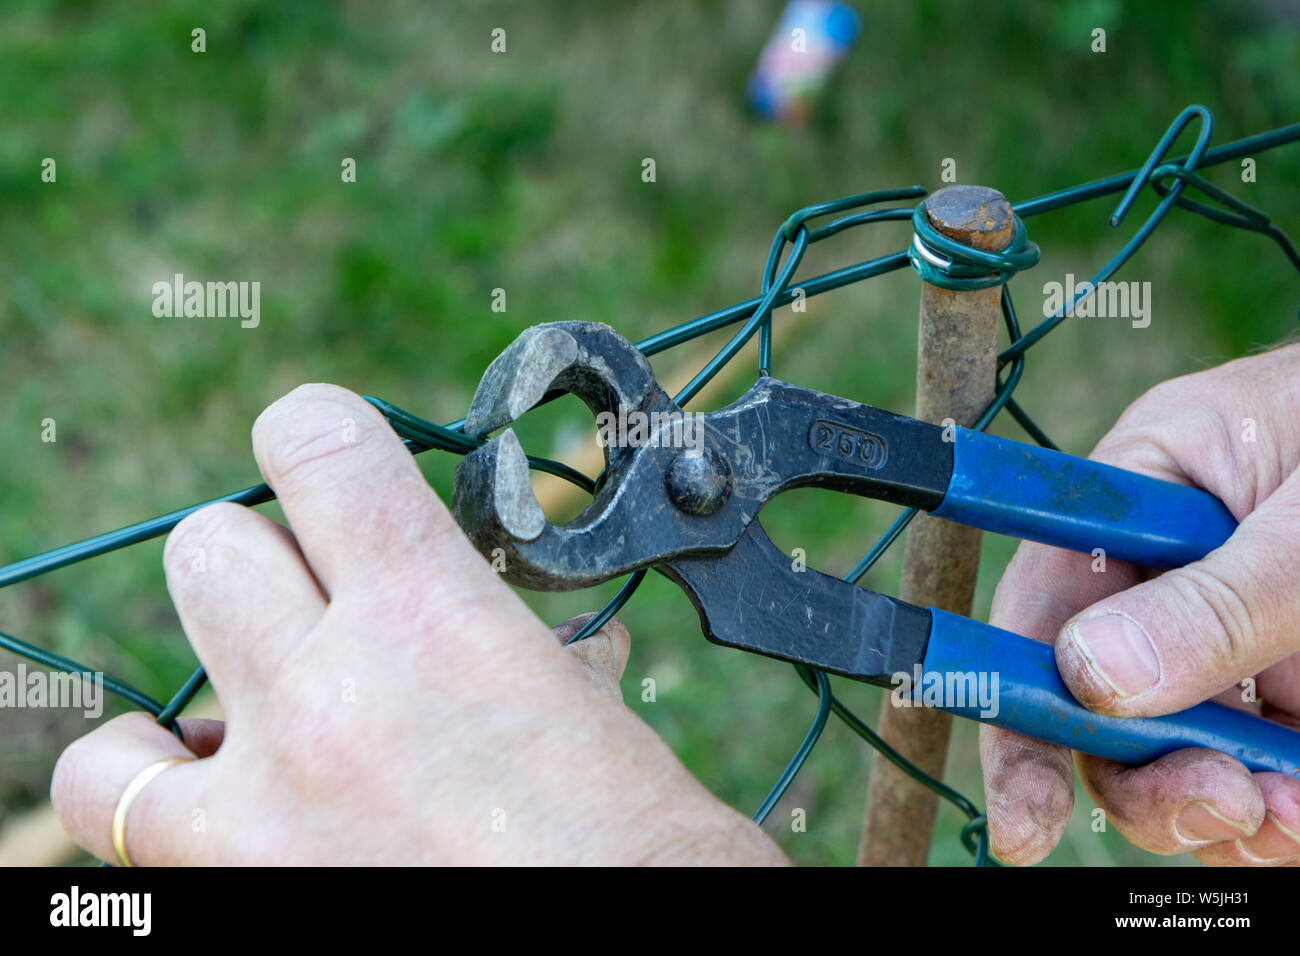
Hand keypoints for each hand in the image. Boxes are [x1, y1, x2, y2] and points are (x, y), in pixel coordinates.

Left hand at [51, 384, 785, 865]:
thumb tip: (559, 654)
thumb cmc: (637, 843)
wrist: (630, 947)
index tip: (333, 463)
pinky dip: (148, 782)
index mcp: (433, 613)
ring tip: (254, 709)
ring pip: (143, 678)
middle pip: (213, 545)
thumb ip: (539, 655)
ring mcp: (264, 793)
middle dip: (269, 562)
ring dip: (204, 674)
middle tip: (322, 607)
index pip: (317, 442)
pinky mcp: (232, 876)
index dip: (316, 434)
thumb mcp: (594, 715)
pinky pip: (115, 803)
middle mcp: (329, 687)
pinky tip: (209, 789)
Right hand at [982, 343, 1299, 864]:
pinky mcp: (1294, 702)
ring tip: (1289, 812)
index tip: (1024, 817)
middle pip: (1101, 712)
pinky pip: (1261, 785)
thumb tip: (1091, 676)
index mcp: (1140, 501)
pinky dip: (1279, 819)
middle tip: (1220, 801)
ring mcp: (1237, 652)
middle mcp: (1169, 586)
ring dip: (1218, 814)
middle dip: (1142, 779)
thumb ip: (1217, 597)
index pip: (1041, 607)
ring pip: (1178, 766)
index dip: (1013, 709)